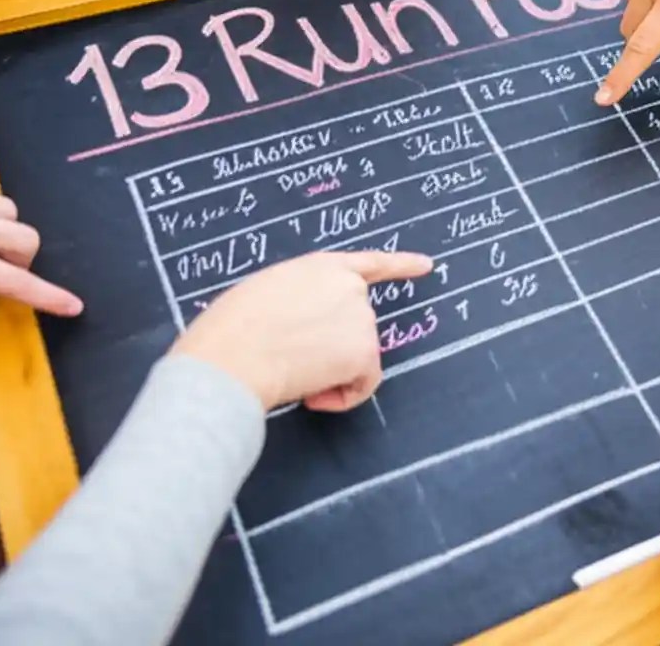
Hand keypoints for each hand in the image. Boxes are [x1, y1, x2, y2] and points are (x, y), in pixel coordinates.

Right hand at [171, 250, 432, 412]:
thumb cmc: (232, 328)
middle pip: (355, 325)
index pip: (370, 263)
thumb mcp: (267, 291)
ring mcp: (363, 320)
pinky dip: (343, 396)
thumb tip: (307, 329)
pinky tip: (313, 397)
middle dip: (331, 347)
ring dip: (332, 372)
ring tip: (292, 373)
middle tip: (290, 358)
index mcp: (322, 266)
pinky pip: (363, 384)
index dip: (401, 265)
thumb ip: (301, 299)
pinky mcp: (365, 353)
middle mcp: (351, 289)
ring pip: (356, 357)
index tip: (426, 266)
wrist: (234, 354)